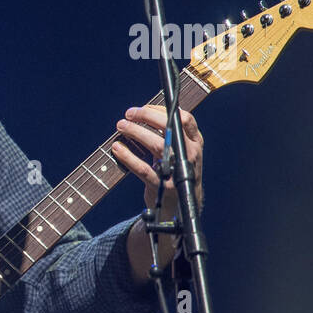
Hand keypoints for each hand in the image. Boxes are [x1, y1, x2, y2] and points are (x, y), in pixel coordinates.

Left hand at [112, 105, 204, 220]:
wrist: (180, 204)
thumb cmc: (176, 170)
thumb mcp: (180, 149)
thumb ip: (168, 132)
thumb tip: (144, 112)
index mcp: (196, 142)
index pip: (184, 118)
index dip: (162, 110)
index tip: (143, 107)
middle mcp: (190, 154)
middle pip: (169, 129)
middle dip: (147, 117)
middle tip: (128, 114)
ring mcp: (178, 170)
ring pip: (157, 145)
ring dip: (136, 132)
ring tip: (121, 126)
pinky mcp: (163, 185)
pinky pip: (143, 168)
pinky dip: (128, 156)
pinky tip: (117, 148)